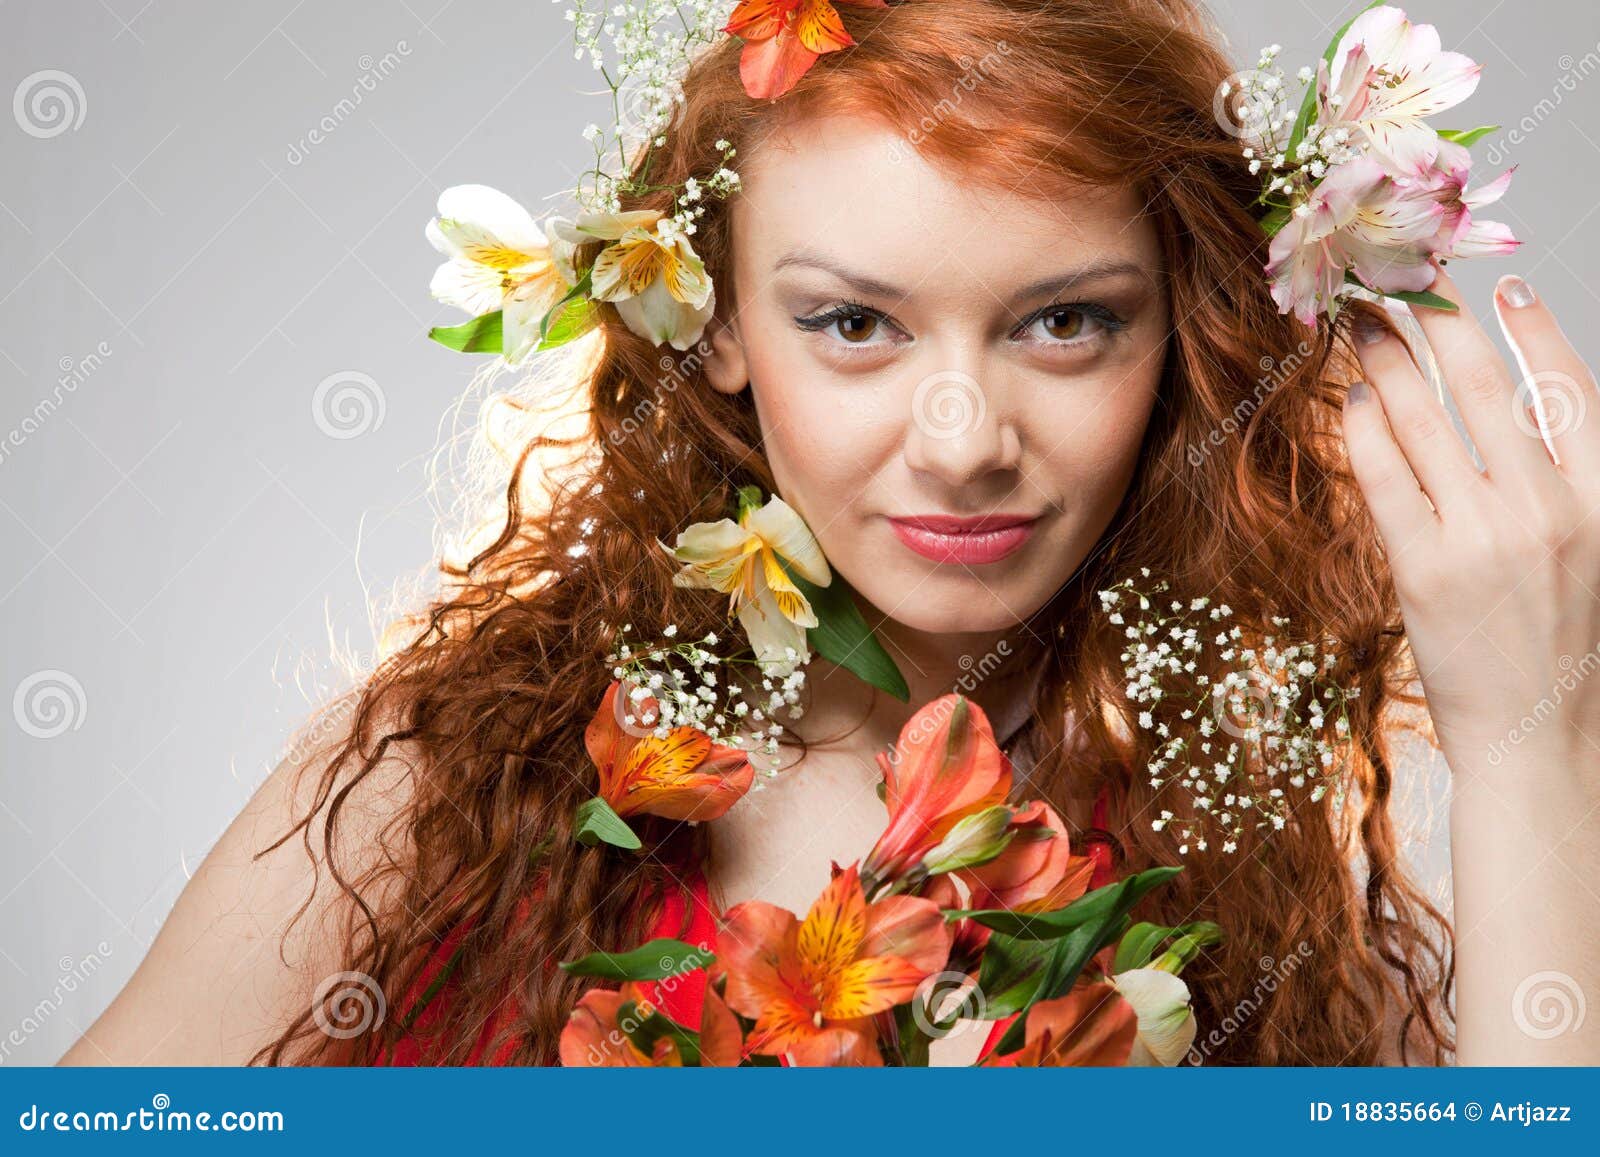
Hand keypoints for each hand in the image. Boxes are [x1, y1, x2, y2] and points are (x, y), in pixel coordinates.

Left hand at [1342, 265, 1599, 1063]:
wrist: (1539, 740)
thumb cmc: (1558, 647)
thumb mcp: (1585, 554)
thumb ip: (1557, 483)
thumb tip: (1509, 414)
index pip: (1570, 389)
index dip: (1533, 329)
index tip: (1498, 282)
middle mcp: (1549, 505)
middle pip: (1484, 384)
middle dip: (1436, 319)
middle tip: (1396, 274)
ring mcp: (1485, 535)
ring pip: (1424, 418)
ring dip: (1384, 360)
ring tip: (1356, 322)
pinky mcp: (1426, 568)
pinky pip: (1382, 475)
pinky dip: (1358, 427)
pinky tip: (1341, 398)